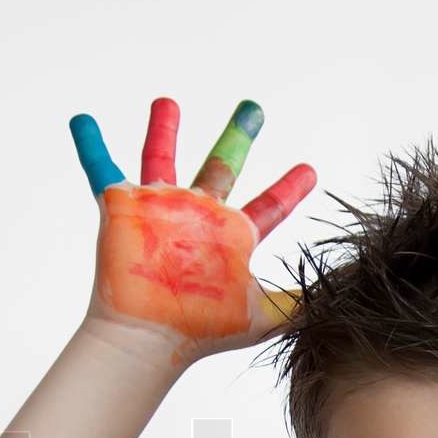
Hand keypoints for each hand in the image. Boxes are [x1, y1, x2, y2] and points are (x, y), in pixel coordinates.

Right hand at [68, 97, 315, 369]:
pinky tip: (82, 120)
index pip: (271, 207)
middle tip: (253, 108)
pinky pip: (101, 168)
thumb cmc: (206, 331)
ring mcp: (160, 209)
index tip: (310, 170)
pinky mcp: (123, 207)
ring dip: (165, 129)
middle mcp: (199, 217)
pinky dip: (91, 145)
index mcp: (233, 237)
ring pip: (162, 158)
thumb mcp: (270, 314)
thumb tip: (355, 295)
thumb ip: (309, 300)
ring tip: (167, 101)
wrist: (152, 336)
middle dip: (237, 136)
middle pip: (222, 166)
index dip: (290, 188)